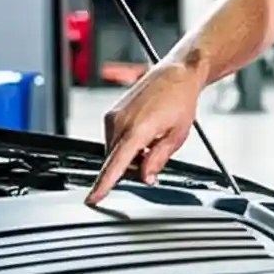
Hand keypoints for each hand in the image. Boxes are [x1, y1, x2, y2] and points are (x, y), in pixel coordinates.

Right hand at [86, 62, 203, 204]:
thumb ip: (158, 160)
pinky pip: (114, 139)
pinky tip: (145, 132)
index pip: (116, 164)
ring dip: (131, 154)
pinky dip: (127, 143)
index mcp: (137, 129)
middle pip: (116, 161)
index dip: (104, 184)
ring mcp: (113, 116)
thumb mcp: (176, 136)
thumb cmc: (180, 100)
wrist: (177, 74)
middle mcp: (120, 121)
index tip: (93, 198)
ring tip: (153, 137)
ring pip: (114, 151)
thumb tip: (146, 178)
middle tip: (155, 153)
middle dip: (132, 166)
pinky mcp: (111, 113)